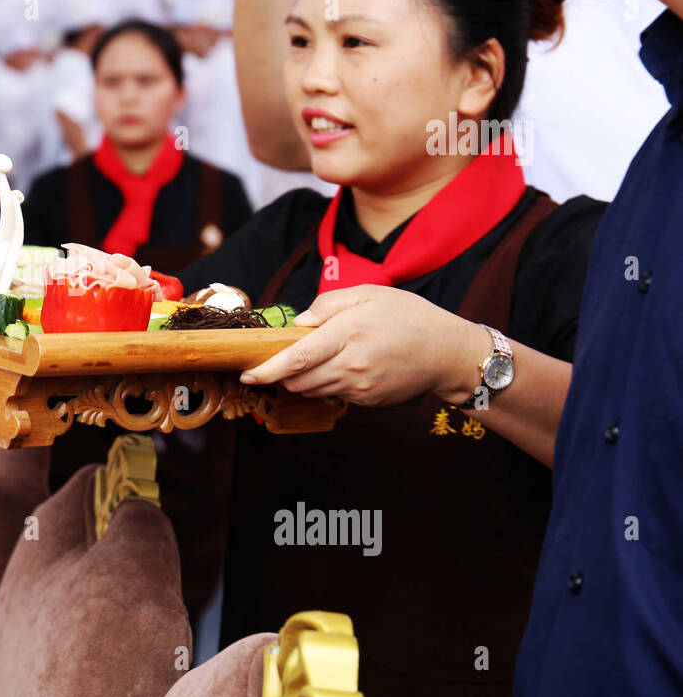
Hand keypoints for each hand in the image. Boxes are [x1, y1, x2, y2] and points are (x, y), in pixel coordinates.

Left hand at [239, 286, 488, 405]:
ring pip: (312, 390)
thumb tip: (298, 324)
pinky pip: (334, 394)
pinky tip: (343, 366)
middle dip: (281, 372)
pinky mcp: (367, 401)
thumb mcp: (369, 294)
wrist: (449, 353)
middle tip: (281, 356)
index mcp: (348, 335)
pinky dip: (327, 382)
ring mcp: (359, 388)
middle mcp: (351, 366)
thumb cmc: (409, 316)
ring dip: (302, 378)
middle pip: (298, 379)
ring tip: (317, 357)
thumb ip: (327, 306)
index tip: (246, 374)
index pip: (296, 359)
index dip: (267, 370)